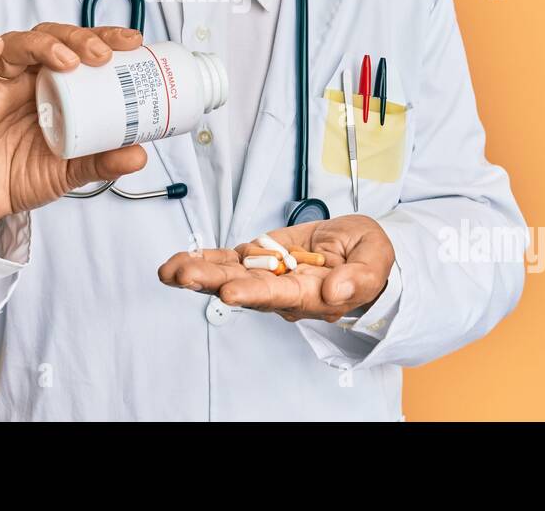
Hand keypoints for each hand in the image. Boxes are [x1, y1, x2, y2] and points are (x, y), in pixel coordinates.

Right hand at [0, 22, 147, 242]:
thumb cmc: (27, 175)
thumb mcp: (71, 170)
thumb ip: (101, 162)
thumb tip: (139, 156)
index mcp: (54, 85)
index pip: (79, 48)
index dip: (104, 37)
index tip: (133, 41)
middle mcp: (27, 77)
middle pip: (50, 38)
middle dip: (78, 39)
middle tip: (102, 54)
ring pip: (15, 46)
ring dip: (41, 45)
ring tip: (65, 59)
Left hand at [157, 214, 395, 322]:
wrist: (359, 249)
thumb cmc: (369, 258)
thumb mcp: (376, 262)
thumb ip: (359, 279)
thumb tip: (335, 292)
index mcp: (311, 296)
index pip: (278, 296)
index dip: (252, 294)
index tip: (229, 291)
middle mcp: (282, 290)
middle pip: (242, 287)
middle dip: (210, 281)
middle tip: (182, 275)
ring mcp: (267, 273)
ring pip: (228, 273)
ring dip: (198, 270)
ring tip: (169, 269)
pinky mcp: (260, 256)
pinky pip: (228, 259)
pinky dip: (205, 257)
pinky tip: (181, 258)